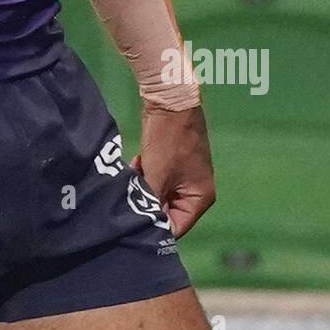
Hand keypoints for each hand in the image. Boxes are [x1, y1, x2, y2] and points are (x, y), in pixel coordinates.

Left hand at [131, 104, 215, 239]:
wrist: (169, 101)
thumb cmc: (168, 142)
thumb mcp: (157, 177)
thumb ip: (151, 205)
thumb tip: (142, 226)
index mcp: (200, 198)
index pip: (176, 227)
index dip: (155, 227)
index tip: (133, 223)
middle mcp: (196, 191)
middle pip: (167, 211)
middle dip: (147, 203)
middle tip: (130, 196)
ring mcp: (185, 176)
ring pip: (158, 194)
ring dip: (144, 188)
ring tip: (133, 177)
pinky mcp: (172, 164)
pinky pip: (157, 180)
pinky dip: (145, 175)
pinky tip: (136, 165)